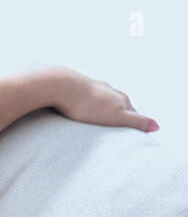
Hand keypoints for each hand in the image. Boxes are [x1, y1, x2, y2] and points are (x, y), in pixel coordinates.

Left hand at [37, 64, 158, 131]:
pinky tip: (82, 106)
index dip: (133, 121)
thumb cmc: (86, 104)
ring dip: (104, 107)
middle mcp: (108, 89)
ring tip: (102, 118)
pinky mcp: (76, 85)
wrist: (59, 85)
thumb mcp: (116, 116)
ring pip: (103, 98)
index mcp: (119, 97)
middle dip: (120, 113)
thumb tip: (157, 126)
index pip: (132, 111)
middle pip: (119, 103)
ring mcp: (92, 85)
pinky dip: (87, 103)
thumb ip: (136, 121)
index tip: (133, 131)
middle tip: (119, 126)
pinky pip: (85, 96)